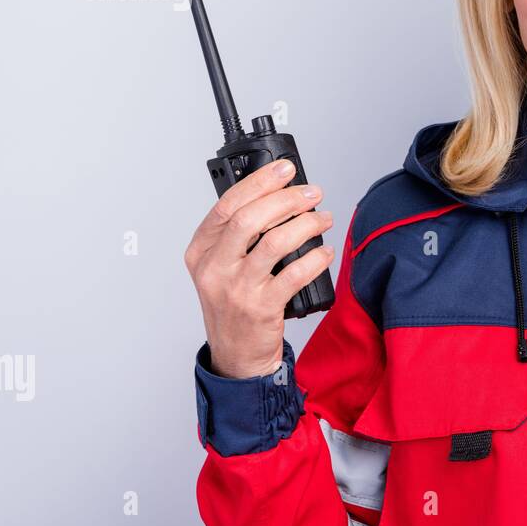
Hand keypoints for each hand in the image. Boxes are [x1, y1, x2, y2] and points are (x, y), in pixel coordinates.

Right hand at [184, 158, 333, 378]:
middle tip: (311, 193)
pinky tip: (325, 252)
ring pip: (274, 243)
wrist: (236, 356)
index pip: (226, 205)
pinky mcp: (260, 308)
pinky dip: (315, 259)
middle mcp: (214, 268)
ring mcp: (236, 289)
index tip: (284, 169)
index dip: (259, 182)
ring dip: (306, 224)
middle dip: (286, 198)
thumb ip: (239, 235)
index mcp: (201, 251)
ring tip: (323, 219)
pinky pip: (294, 274)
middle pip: (249, 219)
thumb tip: (281, 196)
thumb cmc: (234, 305)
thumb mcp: (222, 267)